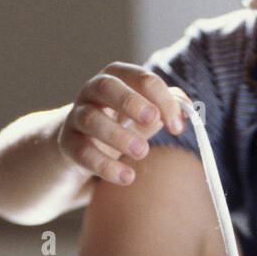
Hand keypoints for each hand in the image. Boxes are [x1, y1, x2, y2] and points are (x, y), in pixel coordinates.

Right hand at [57, 63, 188, 184]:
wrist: (81, 145)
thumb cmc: (121, 123)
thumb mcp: (146, 113)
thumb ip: (169, 107)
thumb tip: (189, 112)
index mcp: (118, 78)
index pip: (142, 79)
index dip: (163, 100)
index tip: (178, 127)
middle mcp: (93, 91)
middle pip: (106, 86)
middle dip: (130, 102)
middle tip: (153, 121)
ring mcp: (76, 116)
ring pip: (91, 119)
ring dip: (118, 135)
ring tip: (142, 153)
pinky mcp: (67, 144)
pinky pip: (82, 152)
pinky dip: (105, 165)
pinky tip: (126, 177)